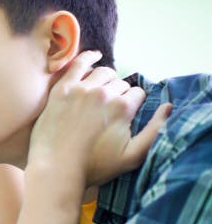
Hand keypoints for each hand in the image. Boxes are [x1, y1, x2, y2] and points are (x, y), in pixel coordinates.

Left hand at [29, 51, 171, 186]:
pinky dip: (88, 57)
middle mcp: (103, 93)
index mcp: (123, 107)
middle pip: (120, 84)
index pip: (137, 94)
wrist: (56, 167)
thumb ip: (155, 130)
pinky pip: (77, 64)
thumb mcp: (133, 156)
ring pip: (102, 72)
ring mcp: (80, 89)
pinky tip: (94, 56)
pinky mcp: (61, 89)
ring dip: (106, 78)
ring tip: (103, 88)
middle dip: (119, 93)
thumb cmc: (94, 166)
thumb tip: (168, 107)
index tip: (126, 113)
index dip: (134, 103)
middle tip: (110, 107)